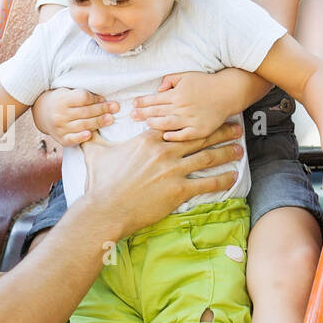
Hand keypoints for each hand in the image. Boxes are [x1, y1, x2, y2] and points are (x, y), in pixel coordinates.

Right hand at [30, 87, 118, 145]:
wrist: (41, 113)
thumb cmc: (60, 100)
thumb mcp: (67, 92)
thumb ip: (81, 95)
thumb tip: (103, 100)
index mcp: (61, 100)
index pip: (82, 98)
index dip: (95, 99)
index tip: (104, 99)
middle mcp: (59, 114)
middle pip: (85, 112)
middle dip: (102, 110)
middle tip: (115, 108)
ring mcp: (59, 128)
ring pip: (82, 125)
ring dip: (98, 122)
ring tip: (110, 119)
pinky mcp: (60, 139)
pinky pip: (72, 139)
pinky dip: (81, 137)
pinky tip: (90, 134)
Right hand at [81, 122, 243, 238]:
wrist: (105, 208)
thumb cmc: (100, 182)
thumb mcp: (95, 154)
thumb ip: (94, 139)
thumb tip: (83, 131)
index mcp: (148, 139)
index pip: (176, 124)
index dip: (193, 118)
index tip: (206, 115)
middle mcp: (164, 151)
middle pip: (198, 137)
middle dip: (219, 131)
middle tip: (235, 127)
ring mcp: (173, 170)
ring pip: (206, 157)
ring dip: (226, 151)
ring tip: (239, 148)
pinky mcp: (178, 190)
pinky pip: (206, 182)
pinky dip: (222, 179)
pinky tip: (233, 176)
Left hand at [131, 71, 229, 141]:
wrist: (228, 92)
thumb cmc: (207, 83)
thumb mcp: (186, 75)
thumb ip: (170, 80)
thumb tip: (158, 88)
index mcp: (177, 94)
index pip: (155, 99)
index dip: (142, 102)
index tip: (133, 104)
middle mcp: (182, 107)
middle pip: (157, 112)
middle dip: (143, 113)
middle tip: (132, 116)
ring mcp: (190, 119)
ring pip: (167, 124)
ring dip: (154, 124)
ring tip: (146, 123)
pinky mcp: (200, 129)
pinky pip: (183, 135)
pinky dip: (173, 136)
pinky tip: (164, 136)